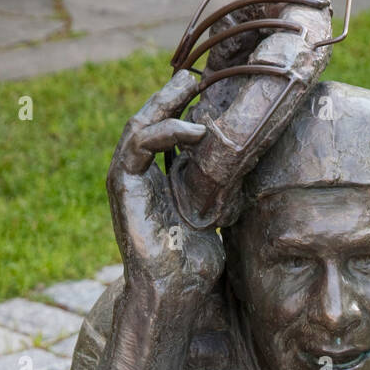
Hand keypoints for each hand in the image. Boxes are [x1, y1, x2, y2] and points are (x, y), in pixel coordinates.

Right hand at [106, 69, 223, 300]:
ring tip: (192, 86)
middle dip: (173, 96)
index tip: (210, 92)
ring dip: (166, 103)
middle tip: (198, 75)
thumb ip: (218, 190)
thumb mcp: (213, 217)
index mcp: (161, 183)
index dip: (185, 109)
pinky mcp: (123, 187)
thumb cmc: (195, 265)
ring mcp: (129, 181)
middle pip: (152, 123)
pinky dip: (164, 132)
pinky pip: (138, 145)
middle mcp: (142, 178)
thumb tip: (247, 169)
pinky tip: (192, 130)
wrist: (174, 294)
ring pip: (140, 126)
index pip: (168, 135)